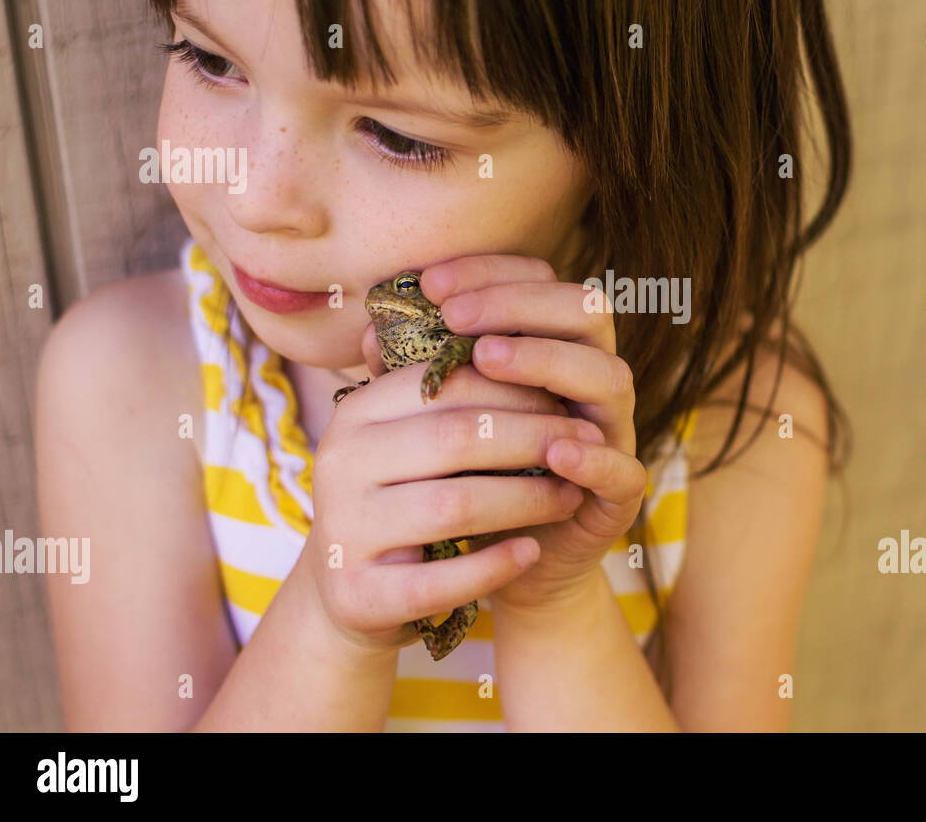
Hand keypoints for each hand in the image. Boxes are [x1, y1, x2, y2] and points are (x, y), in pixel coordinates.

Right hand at [304, 325, 603, 654]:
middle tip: (587, 442)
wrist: (351, 593)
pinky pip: (438, 580)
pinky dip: (495, 565)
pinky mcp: (357, 594)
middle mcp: (338, 464)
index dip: (518, 387)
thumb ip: (453, 389)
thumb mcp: (415, 438)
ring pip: (454, 505)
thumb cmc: (403, 498)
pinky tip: (530, 552)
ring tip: (570, 496)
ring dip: (527, 499)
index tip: (570, 396)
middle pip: (457, 437)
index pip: (447, 383)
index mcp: (355, 413)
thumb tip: (521, 330)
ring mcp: (344, 531)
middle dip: (535, 437)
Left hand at [419, 254, 647, 615]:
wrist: (500, 563)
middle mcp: (590, 382)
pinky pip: (624, 468)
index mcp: (553, 349)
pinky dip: (594, 456)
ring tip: (488, 359)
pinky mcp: (620, 495)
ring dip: (549, 360)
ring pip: (611, 377)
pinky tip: (554, 449)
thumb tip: (369, 332)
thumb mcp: (435, 420)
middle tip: (456, 316)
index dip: (491, 273)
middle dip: (518, 303)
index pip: (542, 281)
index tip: (431, 283)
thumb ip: (418, 377)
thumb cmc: (465, 477)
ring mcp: (612, 434)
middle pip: (587, 312)